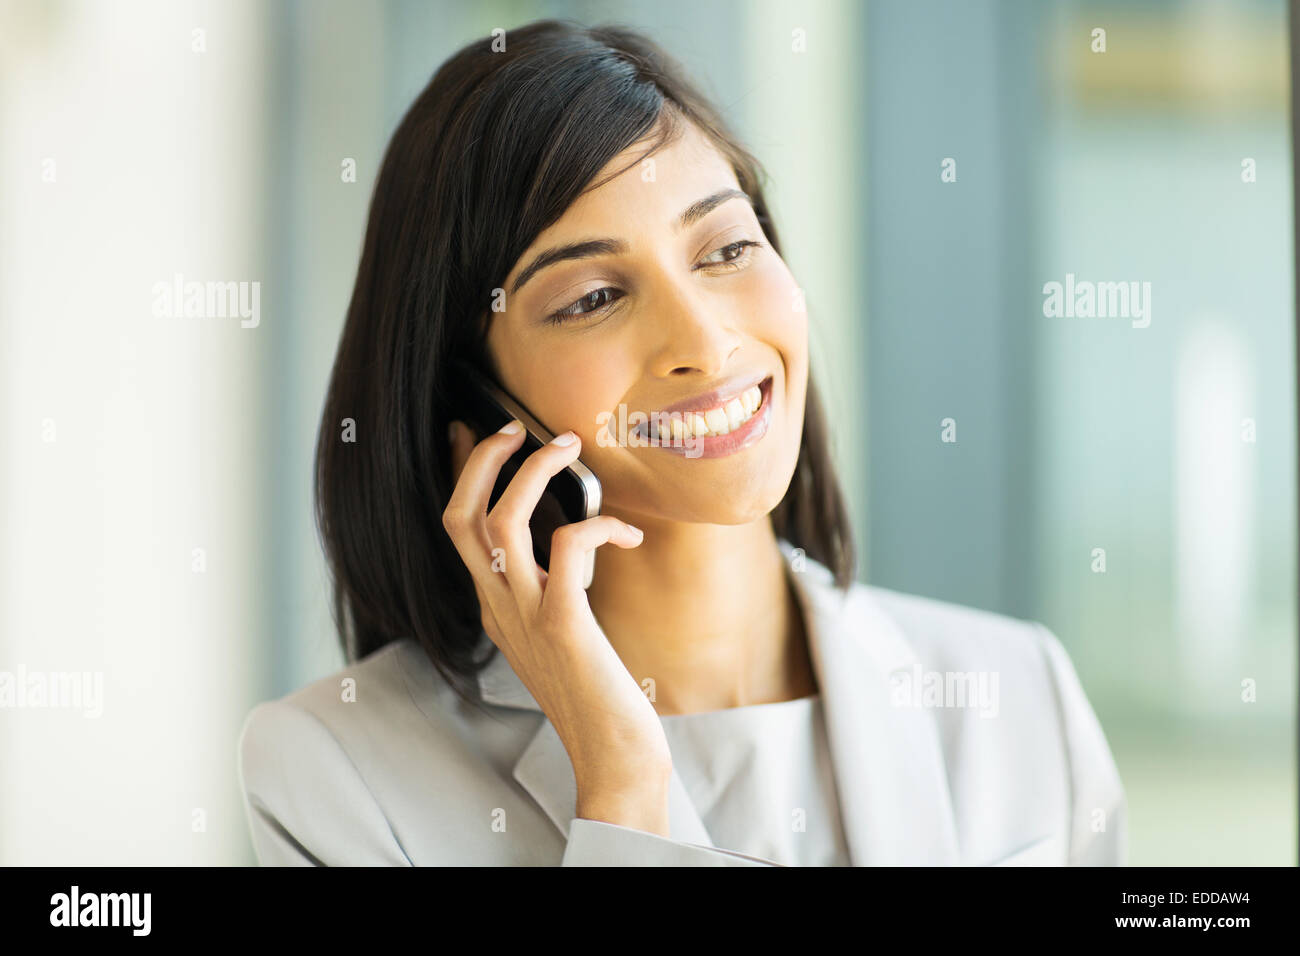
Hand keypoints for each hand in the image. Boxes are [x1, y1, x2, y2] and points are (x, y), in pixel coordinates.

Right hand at [443, 418, 672, 835]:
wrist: (613, 757)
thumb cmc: (598, 696)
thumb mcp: (560, 635)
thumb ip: (551, 592)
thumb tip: (566, 542)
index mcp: (494, 608)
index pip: (457, 528)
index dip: (461, 473)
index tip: (473, 431)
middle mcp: (498, 608)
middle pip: (460, 514)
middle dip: (483, 458)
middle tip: (518, 427)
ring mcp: (526, 616)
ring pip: (502, 520)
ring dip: (534, 472)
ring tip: (568, 449)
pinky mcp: (563, 625)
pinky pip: (566, 547)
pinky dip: (597, 525)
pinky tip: (628, 536)